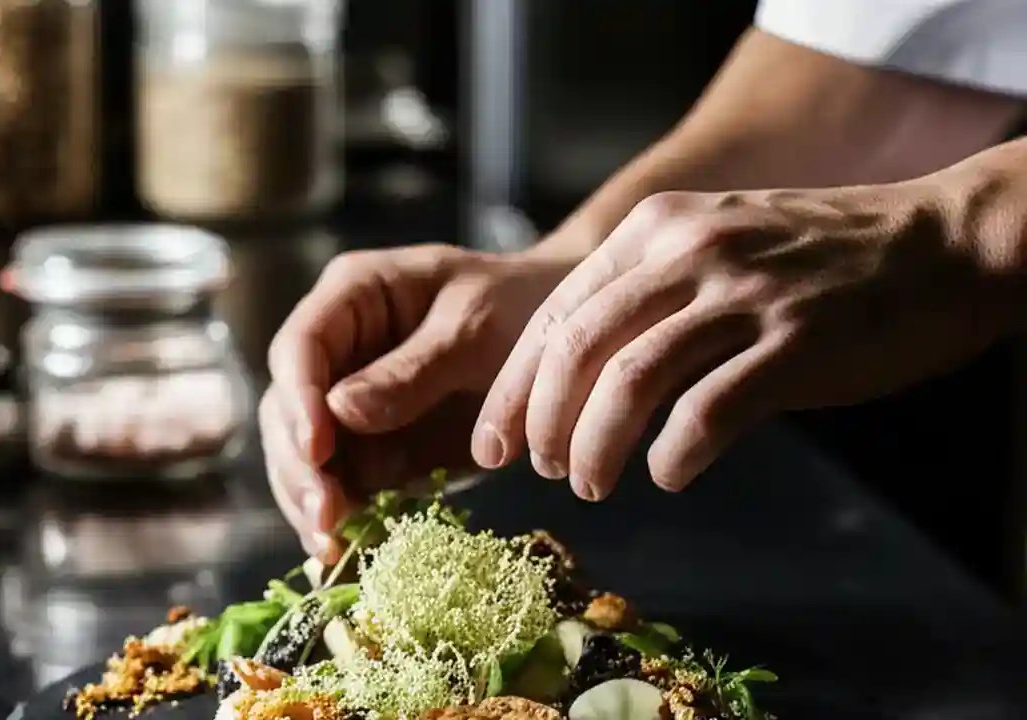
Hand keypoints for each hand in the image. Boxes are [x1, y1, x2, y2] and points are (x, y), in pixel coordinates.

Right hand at [262, 244, 574, 559]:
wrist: (564, 343)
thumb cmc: (520, 308)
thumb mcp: (474, 329)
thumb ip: (413, 369)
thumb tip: (339, 412)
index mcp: (353, 296)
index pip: (301, 346)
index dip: (299, 399)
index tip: (316, 448)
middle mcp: (337, 349)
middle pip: (287, 408)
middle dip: (299, 464)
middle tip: (324, 515)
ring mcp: (348, 402)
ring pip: (303, 456)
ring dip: (309, 500)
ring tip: (330, 544)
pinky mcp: (371, 446)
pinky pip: (342, 485)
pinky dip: (340, 519)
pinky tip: (342, 552)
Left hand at [472, 185, 1011, 499]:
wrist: (938, 242)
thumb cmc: (817, 258)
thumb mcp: (713, 243)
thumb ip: (645, 291)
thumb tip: (571, 375)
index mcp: (655, 229)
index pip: (554, 315)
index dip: (513, 388)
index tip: (493, 443)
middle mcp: (689, 251)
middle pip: (576, 347)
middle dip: (539, 422)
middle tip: (539, 470)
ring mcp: (744, 293)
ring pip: (630, 381)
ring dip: (595, 446)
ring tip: (590, 484)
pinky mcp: (797, 342)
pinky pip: (709, 411)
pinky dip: (675, 454)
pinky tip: (669, 474)